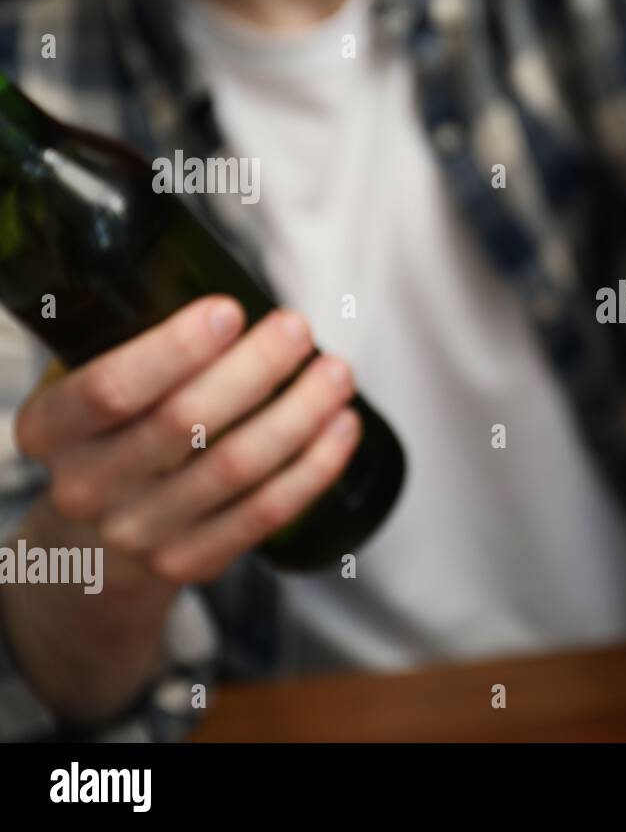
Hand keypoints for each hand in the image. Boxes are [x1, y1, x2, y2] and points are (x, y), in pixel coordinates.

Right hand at [15, 296, 359, 584]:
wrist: (91, 551)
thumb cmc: (111, 441)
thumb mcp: (92, 396)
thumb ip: (142, 354)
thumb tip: (235, 293)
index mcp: (52, 429)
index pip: (110, 387)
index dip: (176, 348)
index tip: (230, 309)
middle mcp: (87, 486)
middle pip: (184, 423)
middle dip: (254, 368)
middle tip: (297, 327)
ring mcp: (139, 532)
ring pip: (235, 467)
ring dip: (298, 413)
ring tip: (336, 372)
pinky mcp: (191, 562)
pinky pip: (265, 512)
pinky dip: (314, 466)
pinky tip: (343, 427)